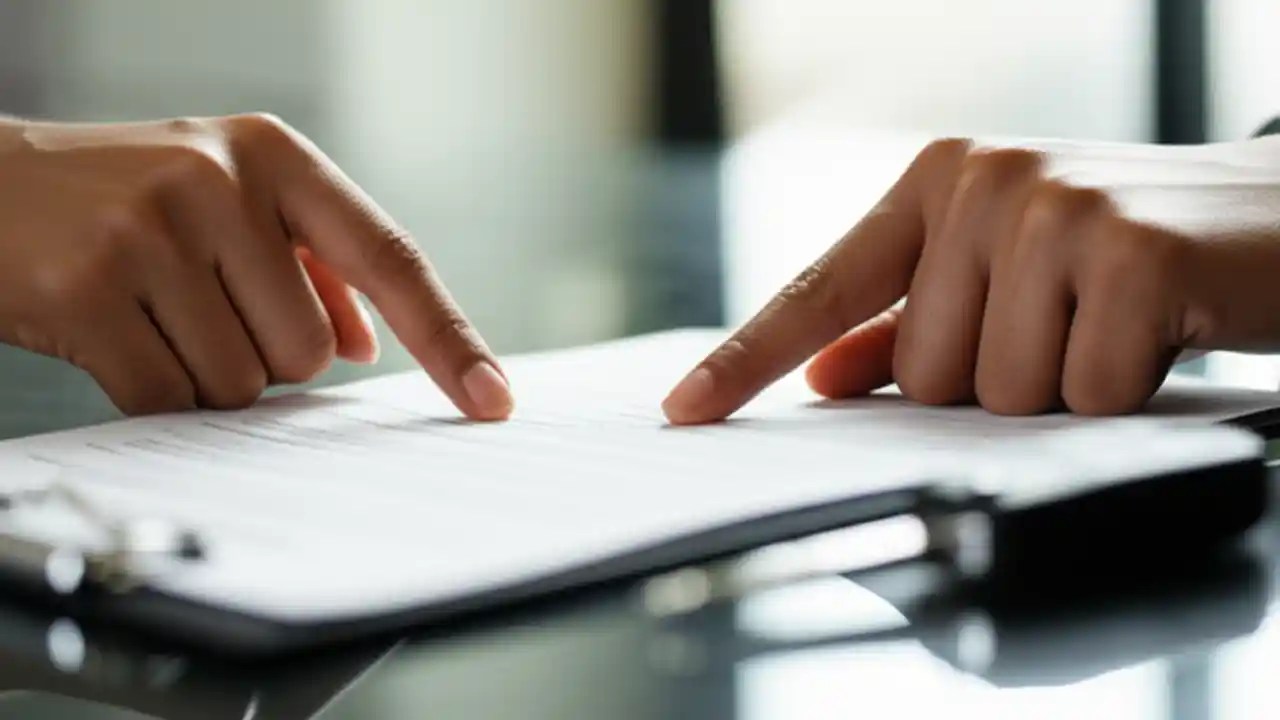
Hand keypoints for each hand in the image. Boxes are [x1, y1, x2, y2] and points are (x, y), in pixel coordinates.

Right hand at [0, 114, 511, 418]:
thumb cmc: (127, 200)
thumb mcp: (229, 201)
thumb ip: (311, 265)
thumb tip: (366, 343)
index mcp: (274, 156)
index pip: (391, 257)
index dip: (449, 337)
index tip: (493, 397)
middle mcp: (220, 182)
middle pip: (311, 352)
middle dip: (267, 357)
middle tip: (201, 307)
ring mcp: (151, 232)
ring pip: (244, 384)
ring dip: (208, 375)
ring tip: (153, 311)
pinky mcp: (88, 291)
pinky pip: (170, 399)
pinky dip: (154, 390)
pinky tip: (116, 331)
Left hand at [664, 136, 1279, 422]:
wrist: (1274, 217)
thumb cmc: (1126, 252)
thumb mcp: (1007, 272)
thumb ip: (909, 323)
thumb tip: (825, 377)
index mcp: (938, 183)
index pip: (820, 288)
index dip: (748, 358)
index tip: (685, 409)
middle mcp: (984, 182)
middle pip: (922, 374)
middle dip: (995, 380)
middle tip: (1066, 326)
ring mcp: (1055, 210)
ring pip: (994, 393)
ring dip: (1058, 385)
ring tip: (1109, 324)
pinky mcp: (1129, 253)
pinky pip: (1078, 394)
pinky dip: (1119, 389)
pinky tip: (1153, 332)